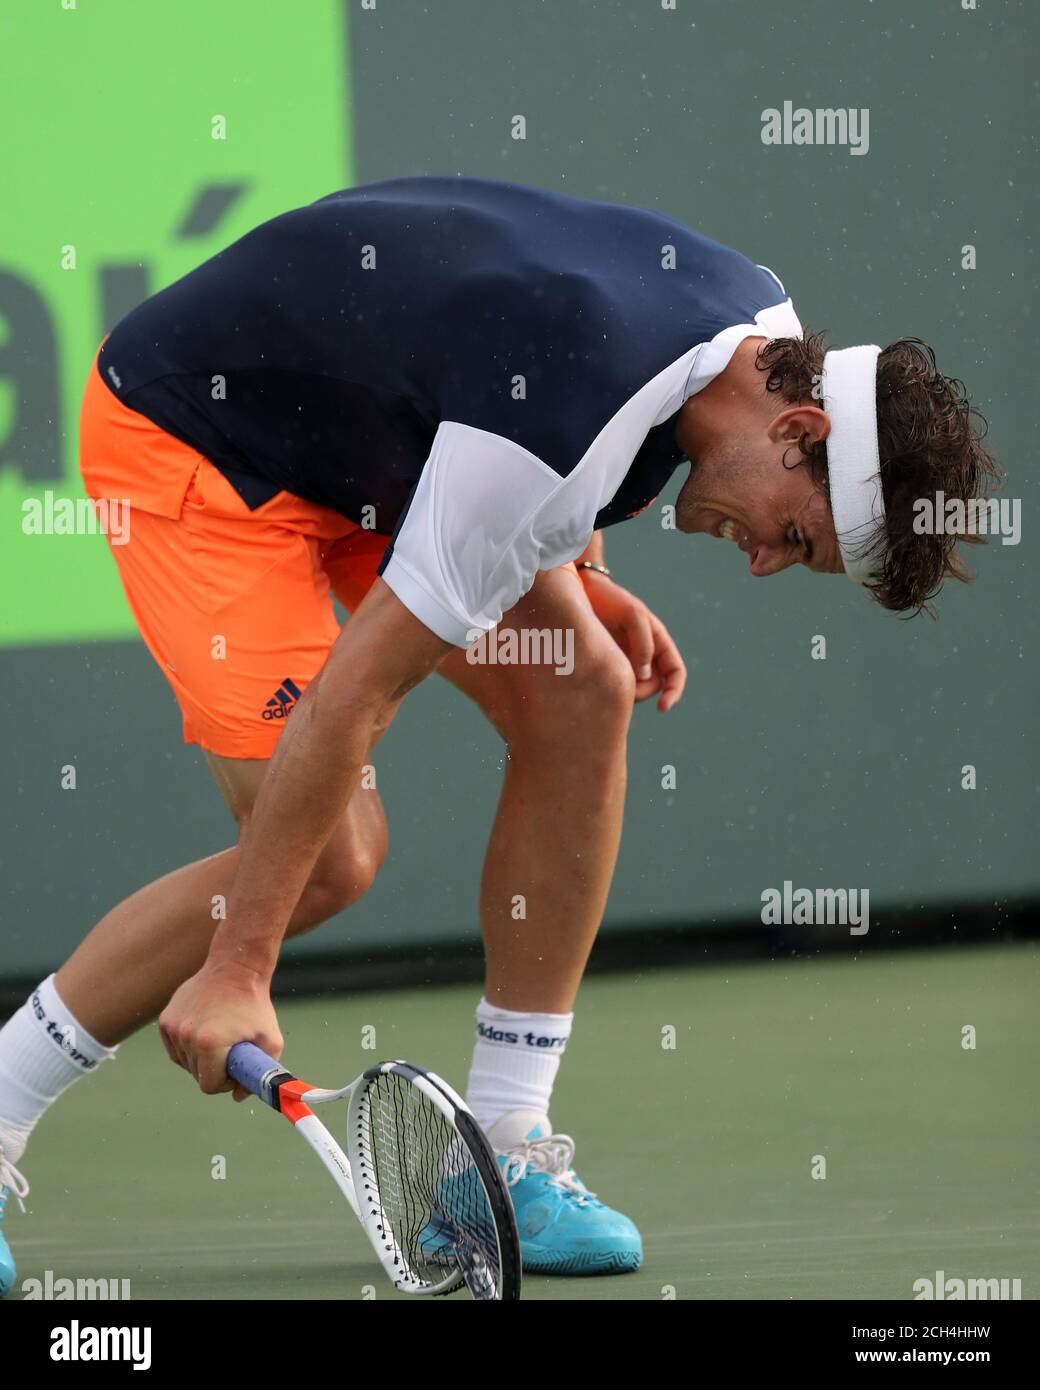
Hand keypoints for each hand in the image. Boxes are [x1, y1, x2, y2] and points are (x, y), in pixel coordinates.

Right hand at [159, 962, 282, 1099]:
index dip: (225, 1082)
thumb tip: (238, 1095)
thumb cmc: (255, 1005)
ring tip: (219, 1036)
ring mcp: (173, 1027)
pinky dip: (188, 1046)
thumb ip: (261, 1073)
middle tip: (230, 1051)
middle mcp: (185, 1036)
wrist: (236, 968)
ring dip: (200, 1057)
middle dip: (214, 1070)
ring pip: (184, 1061)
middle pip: (196, 1075)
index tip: (236, 1068)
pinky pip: (175, 1047)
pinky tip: (205, 1029)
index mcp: (209, 1044)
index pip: (209, 1086)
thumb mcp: (270, 1040)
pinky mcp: (166, 1019)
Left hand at [579, 571, 686, 710]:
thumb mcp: (632, 614)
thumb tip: (644, 674)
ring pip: (634, 689)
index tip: (663, 707)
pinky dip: (610, 686)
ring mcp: (627, 661)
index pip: (675, 672)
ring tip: (604, 672)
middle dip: (641, 691)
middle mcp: (646, 654)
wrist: (582, 593)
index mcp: (659, 642)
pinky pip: (615, 684)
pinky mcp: (609, 665)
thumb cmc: (610, 599)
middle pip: (653, 687)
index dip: (674, 691)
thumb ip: (643, 642)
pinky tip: (596, 675)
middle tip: (619, 682)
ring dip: (624, 690)